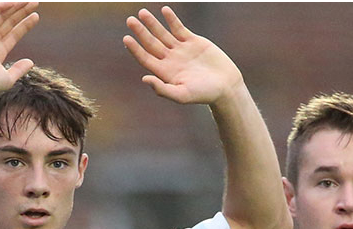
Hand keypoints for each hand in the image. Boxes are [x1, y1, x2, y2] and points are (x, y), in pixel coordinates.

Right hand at [0, 1, 39, 96]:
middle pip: (8, 22)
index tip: (36, 16)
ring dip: (13, 7)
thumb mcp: (8, 79)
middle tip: (35, 3)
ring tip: (27, 0)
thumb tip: (31, 62)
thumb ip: (19, 69)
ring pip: (0, 16)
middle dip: (21, 12)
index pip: (13, 34)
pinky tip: (12, 3)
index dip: (24, 25)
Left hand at [123, 6, 243, 105]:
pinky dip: (172, 19)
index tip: (126, 38)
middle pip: (151, 43)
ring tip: (142, 12)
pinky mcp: (193, 41)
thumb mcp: (182, 95)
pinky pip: (179, 28)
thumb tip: (144, 79)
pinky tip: (164, 10)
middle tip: (130, 20)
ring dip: (152, 23)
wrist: (226, 85)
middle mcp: (170, 59)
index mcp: (165, 72)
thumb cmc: (204, 94)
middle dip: (140, 31)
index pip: (145, 58)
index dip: (135, 49)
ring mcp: (180, 49)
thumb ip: (163, 89)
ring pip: (163, 33)